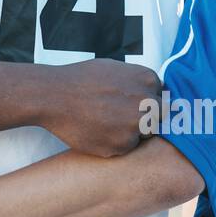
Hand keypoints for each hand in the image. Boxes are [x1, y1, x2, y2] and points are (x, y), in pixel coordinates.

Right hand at [41, 58, 160, 157]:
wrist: (54, 95)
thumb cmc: (81, 79)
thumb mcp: (115, 68)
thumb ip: (138, 82)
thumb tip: (155, 92)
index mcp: (147, 80)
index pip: (161, 97)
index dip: (147, 102)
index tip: (130, 103)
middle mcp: (147, 102)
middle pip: (158, 117)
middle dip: (144, 118)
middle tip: (118, 116)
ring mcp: (136, 125)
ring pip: (143, 135)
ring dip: (130, 132)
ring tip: (105, 122)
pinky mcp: (122, 145)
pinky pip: (126, 148)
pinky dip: (114, 143)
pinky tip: (97, 131)